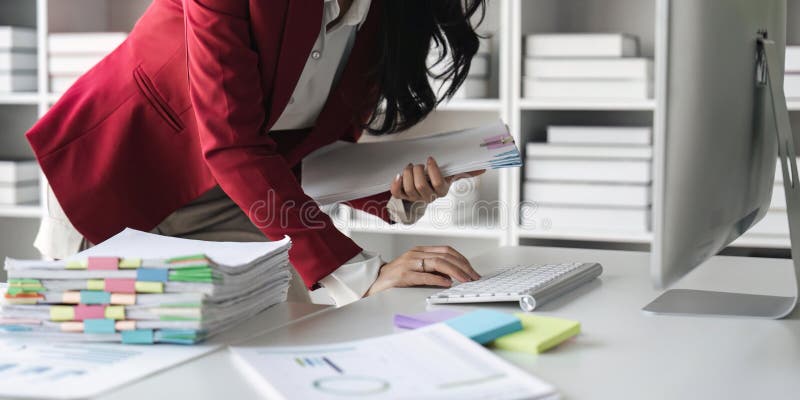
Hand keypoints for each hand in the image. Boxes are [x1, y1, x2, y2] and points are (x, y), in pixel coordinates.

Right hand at [365, 246, 480, 295]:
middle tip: (473, 276)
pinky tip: (447, 283)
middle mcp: (415, 254)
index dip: (462, 260)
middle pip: (445, 255)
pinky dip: (438, 279)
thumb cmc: (395, 277)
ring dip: (455, 272)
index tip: (472, 271)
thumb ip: (433, 270)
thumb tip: (453, 275)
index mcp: (420, 251)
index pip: (447, 250)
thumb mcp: (417, 269)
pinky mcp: (403, 275)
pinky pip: (424, 275)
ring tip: (465, 280)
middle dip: (463, 266)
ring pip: (437, 263)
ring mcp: (409, 263)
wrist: (373, 282)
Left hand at [390, 157, 484, 204]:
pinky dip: (395, 183)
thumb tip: (483, 168)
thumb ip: (465, 172)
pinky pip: (397, 193)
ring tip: (410, 167)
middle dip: (417, 170)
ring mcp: (415, 198)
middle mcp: (428, 197)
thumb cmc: (437, 180)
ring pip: (408, 188)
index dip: (432, 170)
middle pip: (420, 186)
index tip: (430, 159)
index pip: (438, 183)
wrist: (422, 192)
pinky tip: (398, 175)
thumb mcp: (451, 175)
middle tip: (419, 164)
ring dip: (407, 173)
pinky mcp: (403, 197)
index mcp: (441, 191)